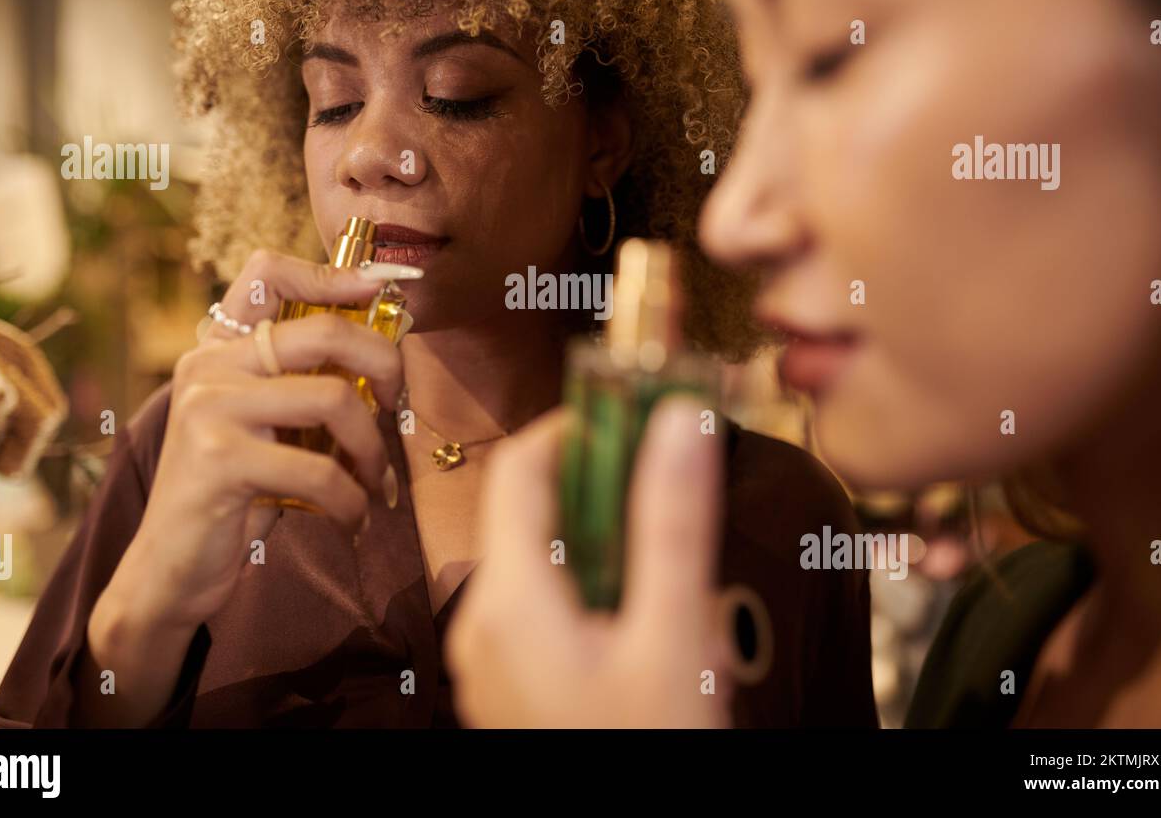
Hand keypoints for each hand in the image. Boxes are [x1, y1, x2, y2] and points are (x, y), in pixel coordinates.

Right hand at [113, 249, 404, 632]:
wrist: (170, 571)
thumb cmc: (235, 496)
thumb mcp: (267, 428)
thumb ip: (302, 385)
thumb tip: (388, 354)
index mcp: (219, 350)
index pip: (268, 273)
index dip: (331, 271)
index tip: (380, 290)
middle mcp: (208, 366)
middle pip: (325, 331)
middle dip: (384, 365)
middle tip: (396, 406)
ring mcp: (208, 408)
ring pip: (334, 399)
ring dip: (372, 450)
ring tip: (375, 484)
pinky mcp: (218, 459)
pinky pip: (319, 470)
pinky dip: (352, 501)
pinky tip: (354, 520)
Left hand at [446, 396, 733, 727]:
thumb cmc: (644, 749)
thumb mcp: (673, 640)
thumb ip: (672, 527)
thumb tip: (678, 420)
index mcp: (508, 602)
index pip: (518, 468)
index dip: (575, 425)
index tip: (634, 412)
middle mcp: (482, 624)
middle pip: (533, 515)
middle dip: (606, 491)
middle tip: (672, 482)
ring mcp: (490, 658)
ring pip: (546, 564)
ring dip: (609, 547)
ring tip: (678, 569)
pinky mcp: (511, 683)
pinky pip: (547, 610)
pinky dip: (597, 591)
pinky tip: (653, 623)